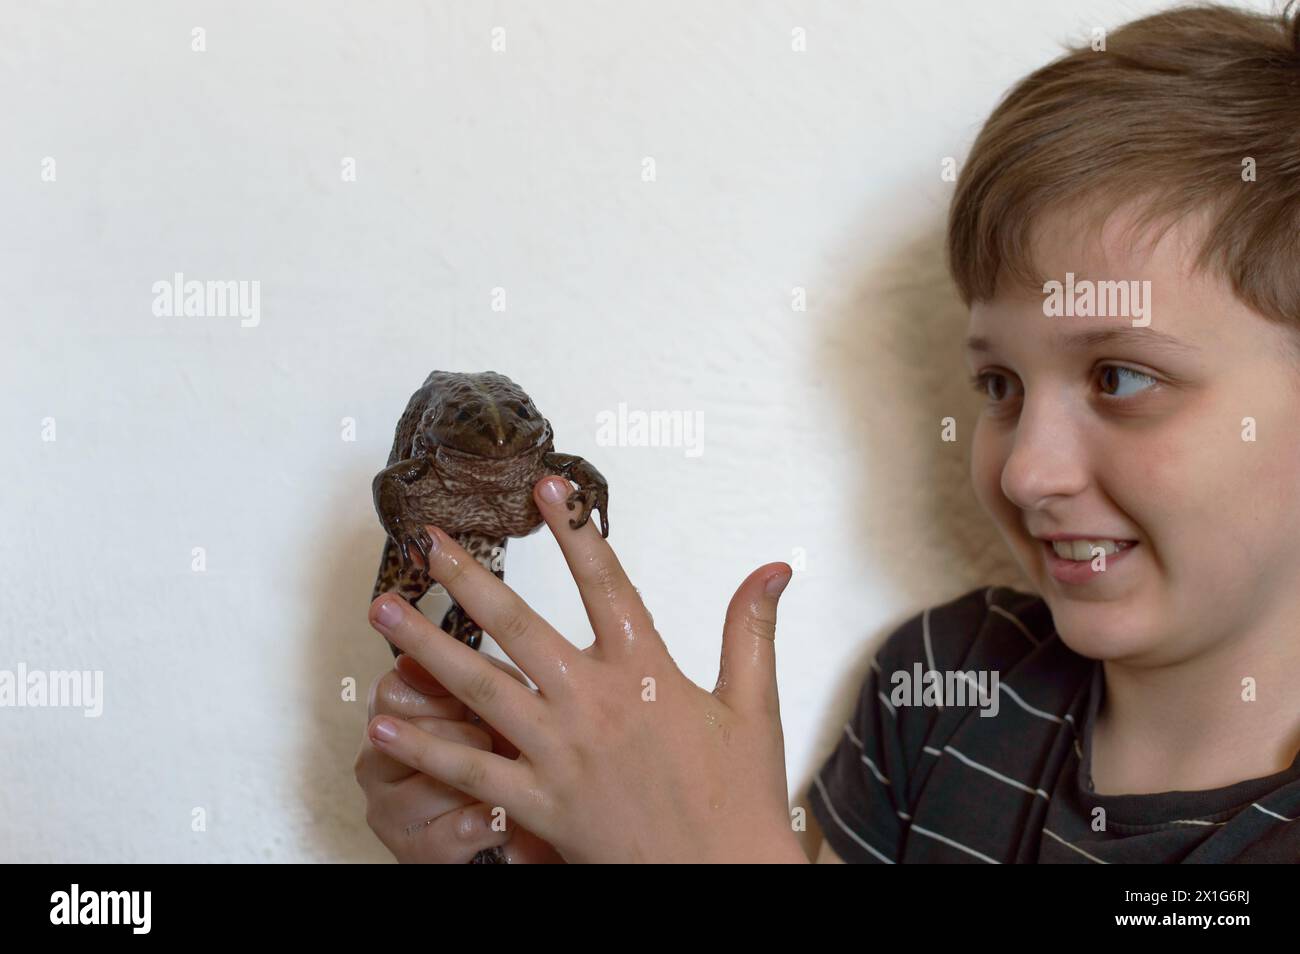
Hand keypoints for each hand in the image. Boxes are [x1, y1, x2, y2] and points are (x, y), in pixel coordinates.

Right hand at [354, 651, 562, 862]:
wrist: (516, 828)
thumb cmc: (501, 756)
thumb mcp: (492, 705)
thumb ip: (479, 673)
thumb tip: (453, 652)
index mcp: (386, 719)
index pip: (392, 689)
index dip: (442, 691)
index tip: (472, 699)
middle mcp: (374, 764)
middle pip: (414, 731)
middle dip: (470, 734)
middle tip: (494, 742)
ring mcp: (388, 810)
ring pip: (438, 780)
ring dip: (483, 780)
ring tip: (503, 781)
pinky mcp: (414, 852)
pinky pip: (458, 827)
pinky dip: (491, 820)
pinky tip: (504, 815)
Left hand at [365, 475, 806, 863]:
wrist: (723, 879)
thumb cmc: (739, 800)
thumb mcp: (754, 707)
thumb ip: (750, 630)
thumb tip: (772, 570)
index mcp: (647, 673)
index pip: (606, 582)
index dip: (575, 529)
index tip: (547, 486)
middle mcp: (594, 704)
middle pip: (519, 626)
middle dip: (468, 579)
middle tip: (429, 543)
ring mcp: (560, 753)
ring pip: (480, 689)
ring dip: (426, 648)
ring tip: (383, 612)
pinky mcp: (540, 803)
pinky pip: (471, 772)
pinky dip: (425, 747)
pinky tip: (383, 724)